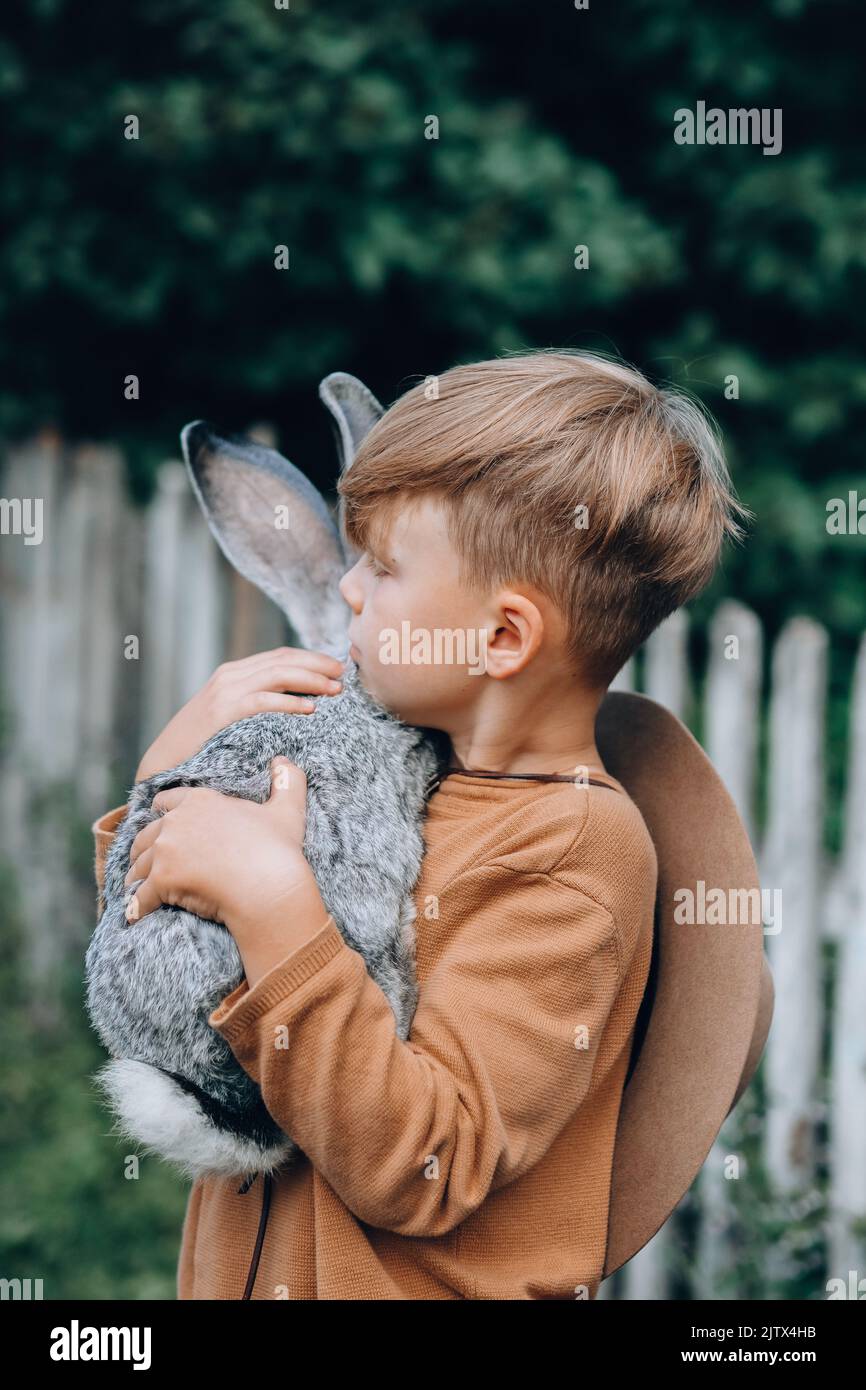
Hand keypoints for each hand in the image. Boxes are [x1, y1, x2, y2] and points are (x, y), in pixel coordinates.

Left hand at [124, 757, 314, 938]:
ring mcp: (166, 852)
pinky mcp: (161, 881)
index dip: (161, 812)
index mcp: (200, 801)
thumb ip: (287, 781)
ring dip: (136, 878)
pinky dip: (137, 907)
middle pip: (145, 835)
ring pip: (139, 866)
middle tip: (143, 862)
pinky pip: (140, 897)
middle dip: (142, 849)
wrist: (268, 887)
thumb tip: (282, 760)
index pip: (165, 800)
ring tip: (136, 889)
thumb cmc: (277, 850)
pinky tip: (136, 915)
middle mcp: (176, 822)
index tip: (159, 822)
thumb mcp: (288, 809)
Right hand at [135, 646, 345, 780]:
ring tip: (334, 689)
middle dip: (317, 665)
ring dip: (311, 680)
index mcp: (234, 673)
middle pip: (283, 660)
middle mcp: (230, 675)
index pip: (280, 656)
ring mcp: (225, 691)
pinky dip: (289, 702)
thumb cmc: (201, 743)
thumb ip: (256, 703)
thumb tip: (296, 703)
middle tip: (343, 674)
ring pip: (278, 675)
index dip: (311, 658)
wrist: (163, 761)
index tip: (336, 667)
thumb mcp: (230, 716)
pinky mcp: (223, 711)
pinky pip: (263, 701)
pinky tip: (310, 708)